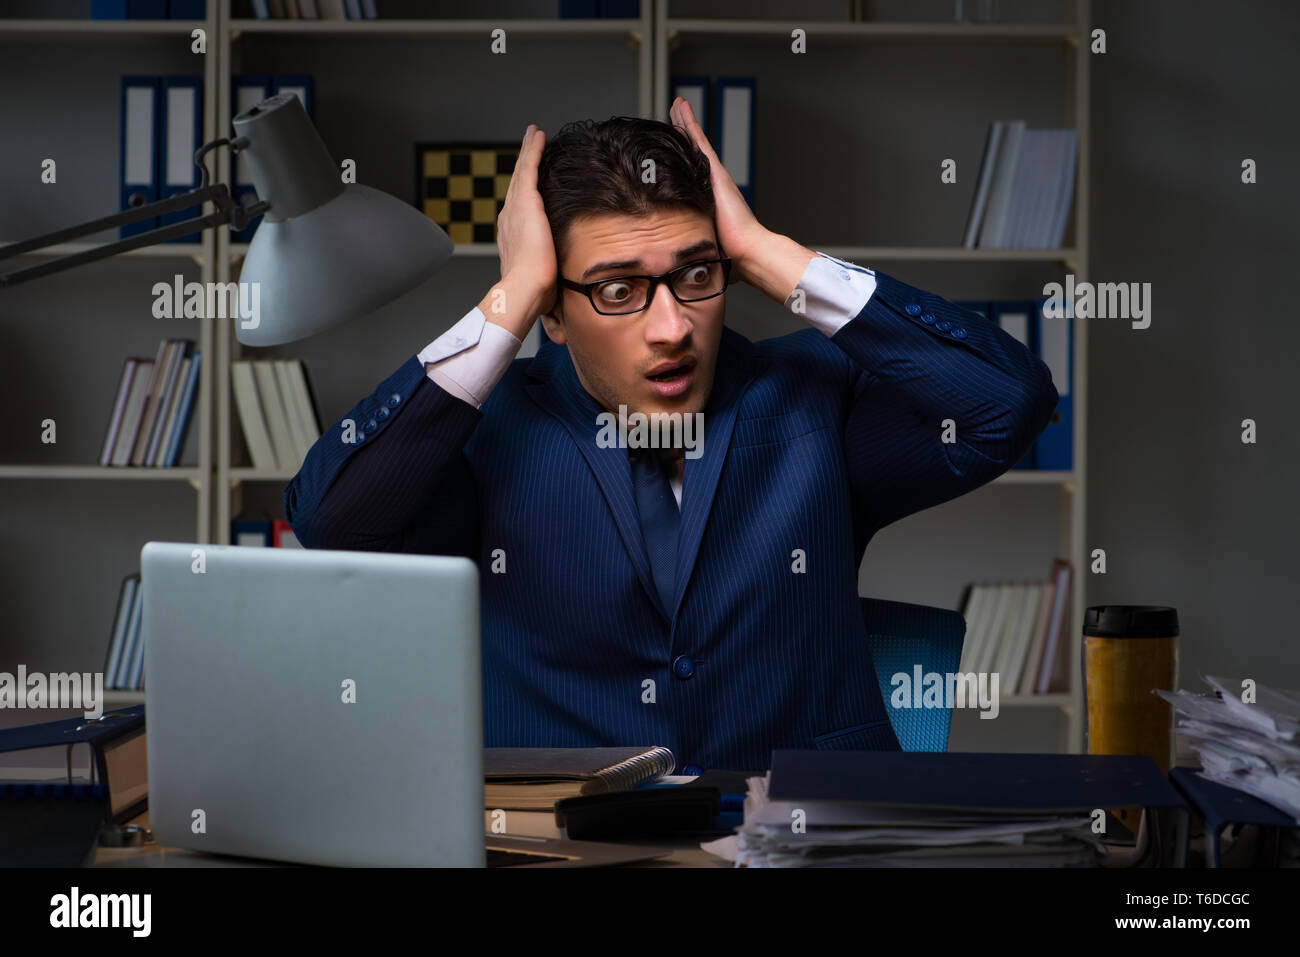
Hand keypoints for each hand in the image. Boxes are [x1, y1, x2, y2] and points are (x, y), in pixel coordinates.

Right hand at [494, 124, 556, 319]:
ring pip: (522, 173)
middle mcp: (510, 220)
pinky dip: (532, 150)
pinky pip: (528, 166)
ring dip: (528, 154)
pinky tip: (538, 134)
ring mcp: (516, 209)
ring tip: (534, 136)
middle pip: (518, 186)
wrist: (524, 292)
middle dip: (525, 167)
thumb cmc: (533, 298)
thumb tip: (562, 318)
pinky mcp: (524, 201)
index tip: (531, 189)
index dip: (525, 196)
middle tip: (530, 147)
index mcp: (514, 239)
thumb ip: (552, 286)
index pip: (521, 211)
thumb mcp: (545, 285)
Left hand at [670, 97, 816, 305]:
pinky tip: (679, 106)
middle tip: (674, 114)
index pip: (692, 173)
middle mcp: (713, 184)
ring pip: (695, 142)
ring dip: (685, 123)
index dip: (682, 159)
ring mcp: (715, 176)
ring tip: (676, 105)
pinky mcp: (715, 172)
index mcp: (710, 200)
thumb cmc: (733, 257)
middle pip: (694, 152)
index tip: (672, 149)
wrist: (748, 253)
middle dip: (684, 133)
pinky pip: (697, 141)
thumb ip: (700, 248)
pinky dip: (688, 123)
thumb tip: (693, 266)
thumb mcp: (706, 247)